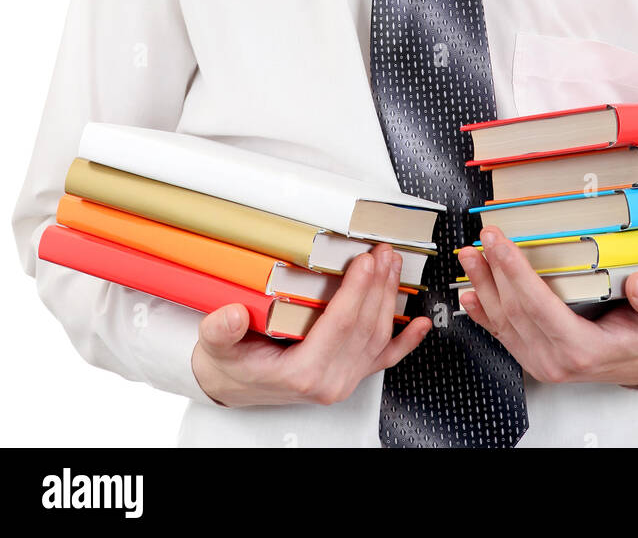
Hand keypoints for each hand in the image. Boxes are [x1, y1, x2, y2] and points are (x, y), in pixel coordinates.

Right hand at [191, 243, 431, 406]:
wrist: (233, 385)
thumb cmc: (231, 364)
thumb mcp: (216, 347)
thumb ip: (222, 331)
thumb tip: (232, 316)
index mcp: (302, 373)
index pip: (341, 325)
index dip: (357, 290)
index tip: (365, 261)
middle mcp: (329, 382)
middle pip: (365, 326)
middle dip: (379, 285)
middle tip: (383, 253)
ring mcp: (343, 380)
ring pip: (378, 337)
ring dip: (390, 299)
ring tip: (392, 266)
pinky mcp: (349, 375)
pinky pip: (383, 359)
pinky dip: (406, 342)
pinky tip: (420, 325)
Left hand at [457, 227, 637, 387]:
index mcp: (582, 350)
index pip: (538, 306)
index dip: (515, 272)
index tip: (501, 243)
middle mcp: (554, 361)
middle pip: (514, 310)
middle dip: (495, 270)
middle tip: (485, 237)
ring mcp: (539, 362)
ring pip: (502, 321)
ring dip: (482, 286)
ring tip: (470, 256)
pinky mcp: (532, 358)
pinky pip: (501, 335)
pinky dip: (481, 314)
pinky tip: (468, 295)